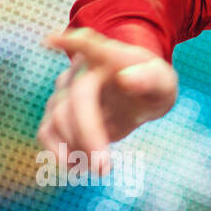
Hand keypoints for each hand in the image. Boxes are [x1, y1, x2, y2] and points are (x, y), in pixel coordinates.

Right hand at [36, 27, 177, 175]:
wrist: (139, 92)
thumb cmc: (151, 84)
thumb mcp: (162, 81)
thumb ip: (149, 78)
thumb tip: (125, 80)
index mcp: (106, 57)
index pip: (88, 44)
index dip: (71, 43)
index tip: (50, 41)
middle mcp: (79, 72)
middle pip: (75, 101)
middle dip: (86, 136)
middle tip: (103, 168)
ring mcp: (66, 93)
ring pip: (56, 120)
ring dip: (73, 149)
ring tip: (99, 170)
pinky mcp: (60, 114)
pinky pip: (48, 133)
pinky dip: (57, 153)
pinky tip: (78, 168)